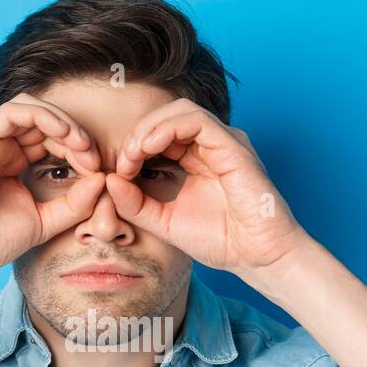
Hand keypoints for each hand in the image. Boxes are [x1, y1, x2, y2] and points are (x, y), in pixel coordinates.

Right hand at [0, 93, 104, 280]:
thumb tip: (102, 179)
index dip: (79, 149)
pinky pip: (14, 112)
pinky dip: (44, 116)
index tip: (100, 171)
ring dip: (63, 122)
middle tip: (96, 158)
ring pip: (31, 109)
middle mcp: (1, 147)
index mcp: (13, 162)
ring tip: (83, 144)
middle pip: (46, 122)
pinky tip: (65, 134)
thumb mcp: (46, 221)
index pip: (52, 140)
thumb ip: (75, 203)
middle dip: (76, 136)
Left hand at [103, 99, 310, 278]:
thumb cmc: (220, 241)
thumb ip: (135, 204)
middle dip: (136, 136)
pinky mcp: (232, 144)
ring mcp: (222, 142)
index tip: (117, 174)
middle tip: (121, 163)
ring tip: (132, 155)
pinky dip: (167, 128)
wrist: (257, 256)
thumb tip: (108, 179)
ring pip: (177, 111)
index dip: (132, 148)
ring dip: (147, 129)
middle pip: (164, 118)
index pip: (157, 136)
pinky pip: (195, 119)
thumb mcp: (163, 223)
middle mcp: (209, 145)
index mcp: (194, 159)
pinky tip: (149, 148)